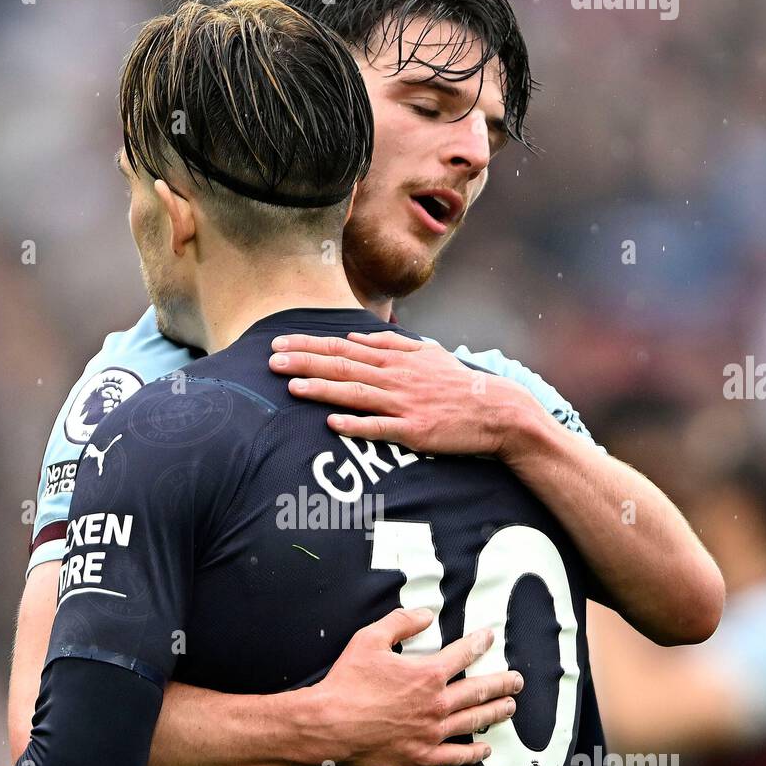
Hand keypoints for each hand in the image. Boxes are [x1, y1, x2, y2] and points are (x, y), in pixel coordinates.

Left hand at [269, 330, 541, 460]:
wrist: (494, 410)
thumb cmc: (457, 384)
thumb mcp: (428, 352)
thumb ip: (392, 343)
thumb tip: (356, 334)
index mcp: (395, 358)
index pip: (343, 348)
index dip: (309, 346)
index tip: (280, 343)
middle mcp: (395, 377)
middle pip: (342, 367)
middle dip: (304, 362)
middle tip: (271, 360)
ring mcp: (404, 404)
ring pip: (356, 393)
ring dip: (321, 390)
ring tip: (291, 387)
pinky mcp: (414, 430)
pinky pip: (380, 428)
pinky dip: (356, 424)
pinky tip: (333, 423)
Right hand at [316, 606, 522, 765]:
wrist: (329, 724)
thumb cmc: (347, 681)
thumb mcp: (369, 639)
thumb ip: (400, 622)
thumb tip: (425, 614)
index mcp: (427, 673)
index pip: (463, 654)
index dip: (480, 643)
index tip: (490, 638)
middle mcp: (437, 703)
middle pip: (479, 691)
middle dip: (502, 683)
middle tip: (517, 681)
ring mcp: (431, 732)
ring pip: (473, 721)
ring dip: (495, 713)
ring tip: (510, 708)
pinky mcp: (421, 755)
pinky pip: (455, 756)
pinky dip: (473, 753)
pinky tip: (485, 750)